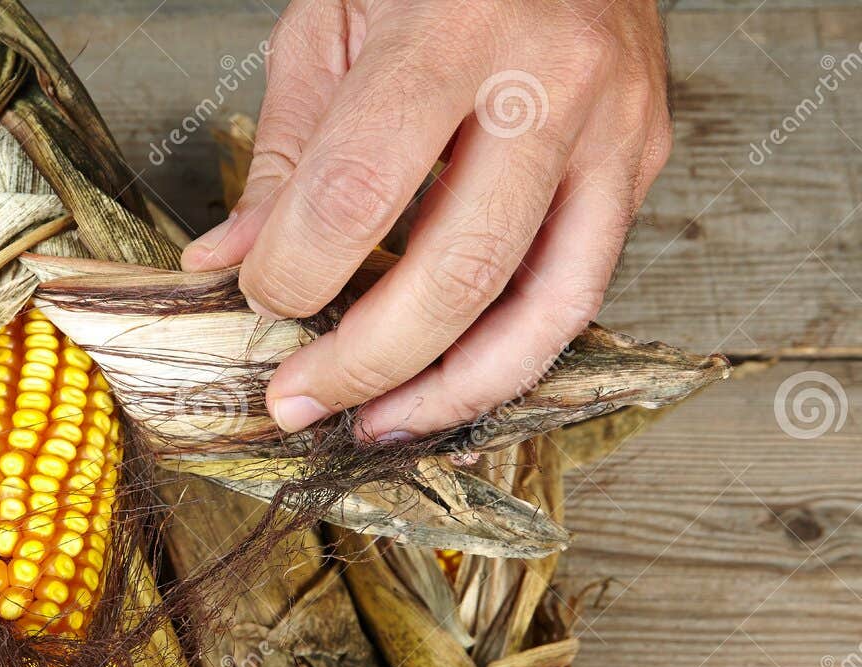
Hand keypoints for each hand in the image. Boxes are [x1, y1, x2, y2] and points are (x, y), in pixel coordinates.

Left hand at [182, 0, 671, 439]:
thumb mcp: (333, 19)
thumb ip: (284, 150)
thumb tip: (224, 264)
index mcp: (454, 29)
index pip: (359, 193)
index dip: (294, 272)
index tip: (257, 300)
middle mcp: (551, 82)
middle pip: (459, 273)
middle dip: (365, 362)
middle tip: (295, 402)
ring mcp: (615, 128)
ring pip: (544, 311)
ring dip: (449, 390)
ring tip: (375, 425)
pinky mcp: (642, 162)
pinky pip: (578, 292)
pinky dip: (507, 356)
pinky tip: (443, 383)